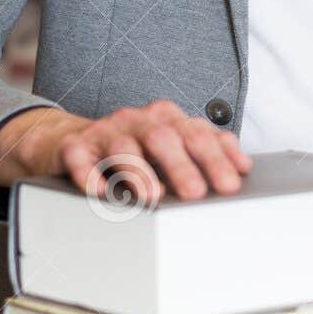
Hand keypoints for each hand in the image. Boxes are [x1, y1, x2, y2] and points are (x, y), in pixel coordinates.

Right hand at [0, 100, 252, 206]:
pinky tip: (99, 192)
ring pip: (124, 145)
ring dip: (139, 170)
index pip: (197, 133)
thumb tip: (243, 166)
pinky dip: (89, 175)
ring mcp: (105, 131)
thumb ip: (206, 151)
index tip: (230, 183)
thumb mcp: (171, 145)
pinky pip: (80, 158)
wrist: (69, 141)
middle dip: (182, 165)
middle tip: (196, 193)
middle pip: (163, 137)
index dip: (216, 158)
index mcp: (166, 118)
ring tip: (152, 195)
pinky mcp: (74, 146)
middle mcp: (138, 120)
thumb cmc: (131, 149)